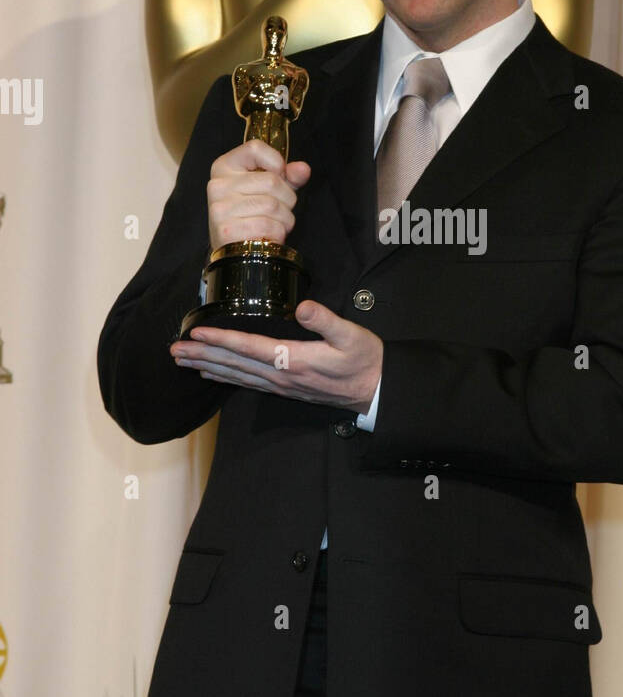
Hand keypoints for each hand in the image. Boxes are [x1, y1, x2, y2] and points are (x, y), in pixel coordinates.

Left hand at [170, 300, 382, 413]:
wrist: (375, 390)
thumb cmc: (364, 360)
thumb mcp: (351, 335)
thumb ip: (325, 320)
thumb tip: (302, 307)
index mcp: (293, 360)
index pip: (248, 347)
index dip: (220, 340)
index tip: (196, 333)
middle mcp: (281, 376)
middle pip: (233, 365)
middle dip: (202, 356)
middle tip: (174, 350)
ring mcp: (281, 385)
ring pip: (236, 376)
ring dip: (207, 367)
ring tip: (183, 362)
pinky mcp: (284, 389)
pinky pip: (247, 384)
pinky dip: (225, 378)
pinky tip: (211, 374)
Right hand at [207, 140, 310, 251]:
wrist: (234, 249)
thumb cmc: (251, 215)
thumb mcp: (268, 189)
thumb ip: (287, 177)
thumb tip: (303, 169)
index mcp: (224, 166)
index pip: (255, 148)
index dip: (276, 162)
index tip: (279, 177)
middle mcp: (218, 185)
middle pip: (271, 180)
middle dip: (287, 199)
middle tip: (280, 211)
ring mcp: (220, 208)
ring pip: (273, 205)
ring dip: (284, 219)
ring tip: (275, 224)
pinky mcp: (226, 231)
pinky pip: (268, 226)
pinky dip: (277, 234)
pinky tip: (269, 236)